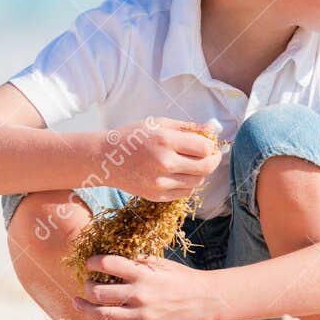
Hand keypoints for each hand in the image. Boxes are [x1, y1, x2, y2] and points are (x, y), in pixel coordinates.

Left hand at [70, 254, 218, 319]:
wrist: (205, 300)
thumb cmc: (182, 278)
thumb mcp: (161, 263)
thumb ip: (138, 261)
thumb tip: (116, 258)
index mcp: (143, 274)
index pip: (108, 264)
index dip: (93, 262)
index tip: (89, 263)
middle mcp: (139, 295)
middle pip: (99, 292)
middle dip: (87, 286)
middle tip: (86, 284)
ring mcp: (141, 315)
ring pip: (103, 315)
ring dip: (86, 308)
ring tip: (78, 302)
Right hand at [103, 117, 221, 200]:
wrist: (106, 159)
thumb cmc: (133, 137)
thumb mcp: (158, 123)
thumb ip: (187, 127)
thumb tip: (213, 128)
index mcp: (165, 141)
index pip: (204, 148)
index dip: (210, 146)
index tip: (208, 144)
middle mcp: (164, 163)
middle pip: (205, 168)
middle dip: (213, 160)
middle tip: (211, 156)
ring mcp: (160, 183)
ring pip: (197, 182)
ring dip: (200, 173)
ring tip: (192, 164)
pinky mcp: (157, 196)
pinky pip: (185, 193)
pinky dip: (189, 184)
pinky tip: (181, 174)